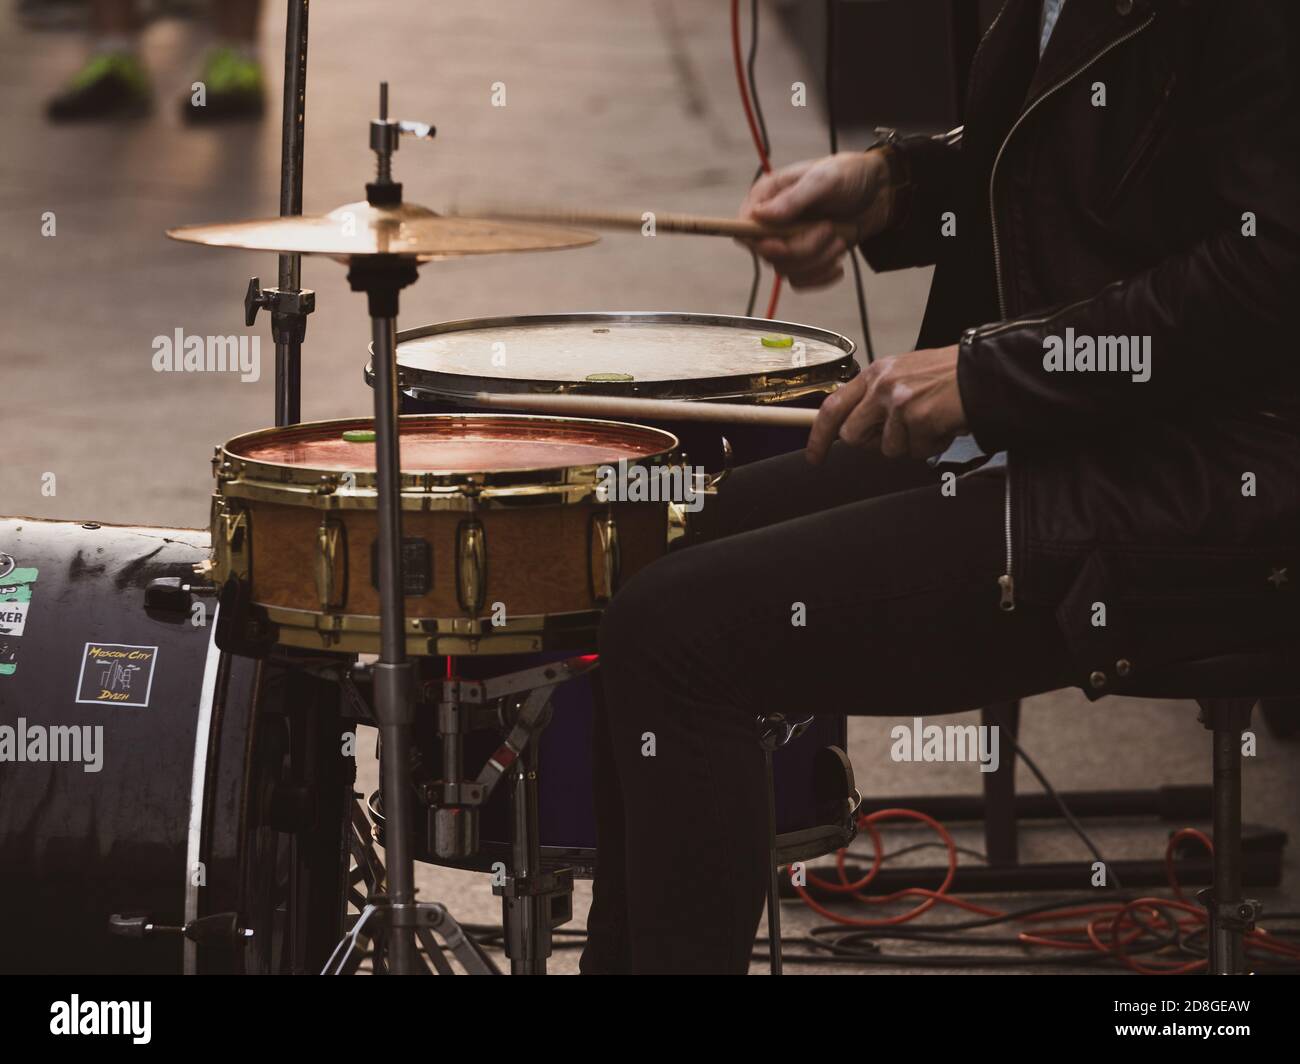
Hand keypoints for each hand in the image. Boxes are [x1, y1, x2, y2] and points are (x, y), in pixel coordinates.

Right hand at [737, 151, 891, 288]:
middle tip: (829, 229)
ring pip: (786, 272)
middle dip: (804, 249)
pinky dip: (821, 277)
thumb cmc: (850, 175)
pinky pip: (800, 282)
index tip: (784, 244)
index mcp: (767, 196)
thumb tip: (760, 215)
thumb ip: (792, 199)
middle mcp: (772, 222)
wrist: (879, 193)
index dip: (762, 243)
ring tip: (839, 240)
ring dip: (818, 261)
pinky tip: (838, 262)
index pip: (744, 230)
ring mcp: (788, 242)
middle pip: (769, 256)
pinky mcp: (804, 259)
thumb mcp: (824, 179)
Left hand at [807, 345, 967, 462]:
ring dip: (910, 444)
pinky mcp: (916, 418)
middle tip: (900, 434)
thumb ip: (877, 399)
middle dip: (873, 444)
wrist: (984, 373)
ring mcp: (898, 402)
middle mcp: (881, 385)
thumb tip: (857, 428)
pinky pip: (916, 450)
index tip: (814, 456)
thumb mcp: (904, 377)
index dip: (818, 436)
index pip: (832, 407)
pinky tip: (943, 425)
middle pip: (852, 435)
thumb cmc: (948, 377)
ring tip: (930, 422)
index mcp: (875, 374)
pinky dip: (932, 445)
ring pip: (887, 448)